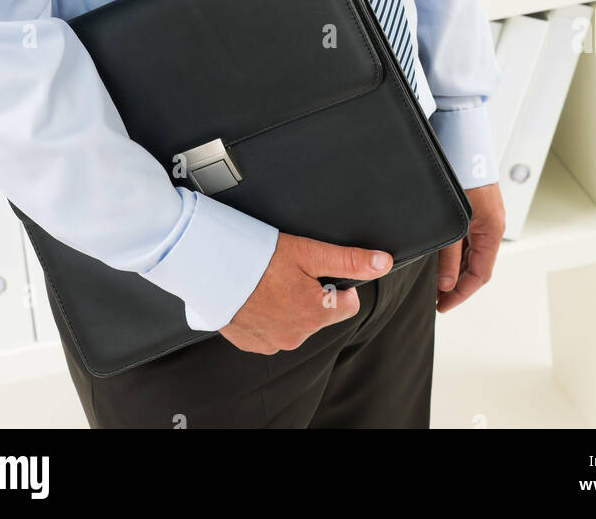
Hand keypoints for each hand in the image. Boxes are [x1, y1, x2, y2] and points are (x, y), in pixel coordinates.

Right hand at [219, 232, 392, 354]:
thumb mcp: (309, 252)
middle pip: (319, 314)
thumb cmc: (258, 258)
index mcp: (315, 315)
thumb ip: (349, 260)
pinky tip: (256, 295)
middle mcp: (296, 336)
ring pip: (294, 323)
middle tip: (288, 273)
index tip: (316, 272)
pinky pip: (270, 330)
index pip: (347, 304)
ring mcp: (272, 343)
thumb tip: (383, 263)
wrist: (212, 268)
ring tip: (269, 282)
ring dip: (287, 305)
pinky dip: (267, 315)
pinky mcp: (251, 343)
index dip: (336, 284)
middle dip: (310, 294)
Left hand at [435, 183, 504, 313]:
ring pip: (472, 251)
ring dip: (456, 267)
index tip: (443, 305)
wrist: (462, 139)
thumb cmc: (463, 174)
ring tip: (436, 279)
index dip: (461, 294)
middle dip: (457, 283)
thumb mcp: (454, 222)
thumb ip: (450, 254)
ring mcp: (485, 215)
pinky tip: (441, 253)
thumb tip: (446, 283)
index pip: (480, 275)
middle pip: (477, 265)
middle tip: (436, 296)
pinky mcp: (476, 206)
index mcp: (493, 231)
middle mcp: (492, 225)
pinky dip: (456, 249)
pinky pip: (468, 236)